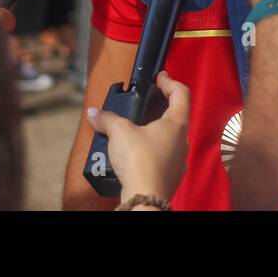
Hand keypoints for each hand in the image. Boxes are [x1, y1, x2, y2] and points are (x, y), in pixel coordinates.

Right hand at [86, 72, 189, 203]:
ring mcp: (179, 160)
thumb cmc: (140, 160)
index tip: (160, 78)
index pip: (182, 93)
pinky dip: (150, 151)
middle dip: (160, 108)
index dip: (170, 82)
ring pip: (169, 139)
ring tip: (133, 131)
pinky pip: (162, 157)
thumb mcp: (119, 132)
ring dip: (153, 132)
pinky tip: (134, 155)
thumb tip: (94, 113)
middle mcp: (182, 140)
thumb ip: (107, 119)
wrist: (145, 198)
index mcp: (177, 123)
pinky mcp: (170, 176)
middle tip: (145, 103)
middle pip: (176, 116)